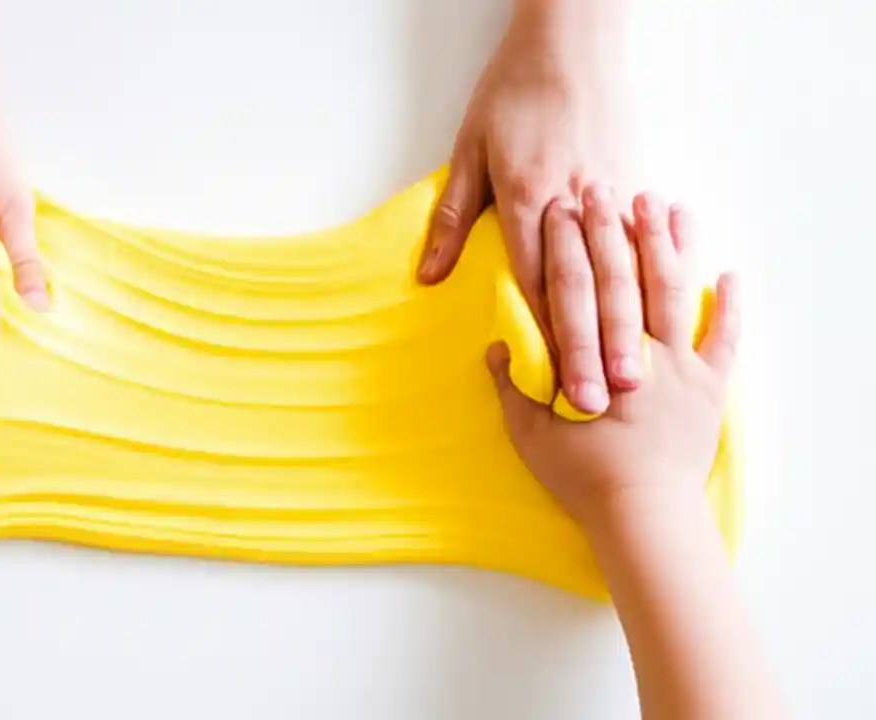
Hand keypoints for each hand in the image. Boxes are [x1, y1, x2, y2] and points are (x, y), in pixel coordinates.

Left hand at [420, 1, 634, 413]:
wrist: (569, 39)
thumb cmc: (512, 94)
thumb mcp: (469, 152)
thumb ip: (453, 219)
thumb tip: (428, 276)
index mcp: (525, 201)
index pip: (536, 287)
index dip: (544, 344)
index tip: (551, 388)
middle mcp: (572, 204)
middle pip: (584, 293)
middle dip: (590, 356)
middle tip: (600, 408)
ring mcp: (612, 195)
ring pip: (624, 275)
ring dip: (630, 332)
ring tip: (638, 380)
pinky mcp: (638, 179)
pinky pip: (650, 241)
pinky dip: (658, 282)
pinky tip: (668, 317)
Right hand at [485, 193, 739, 528]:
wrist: (643, 517)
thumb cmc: (583, 480)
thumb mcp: (529, 436)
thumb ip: (513, 387)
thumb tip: (499, 347)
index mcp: (593, 357)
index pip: (573, 285)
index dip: (565, 242)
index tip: (560, 204)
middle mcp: (640, 350)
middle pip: (624, 273)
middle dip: (612, 226)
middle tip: (603, 186)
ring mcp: (681, 364)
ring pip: (674, 290)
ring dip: (668, 244)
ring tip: (663, 204)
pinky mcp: (710, 385)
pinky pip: (724, 336)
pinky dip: (728, 304)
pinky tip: (728, 272)